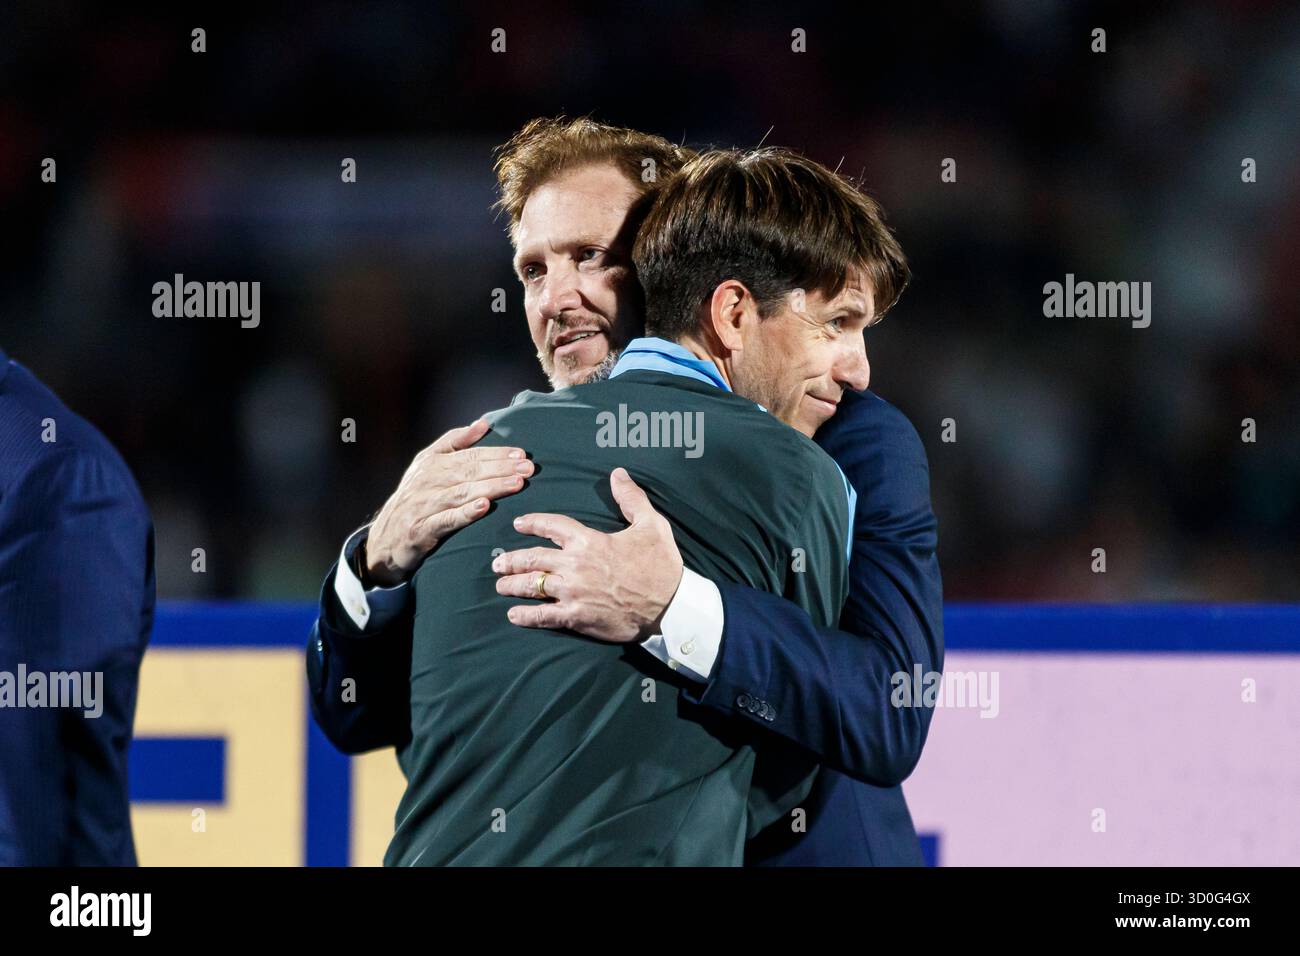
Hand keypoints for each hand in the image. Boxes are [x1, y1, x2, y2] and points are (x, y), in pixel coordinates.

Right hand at [365, 418, 532, 586]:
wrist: (384, 539)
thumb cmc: (415, 498)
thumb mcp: (428, 464)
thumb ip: (455, 442)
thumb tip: (482, 423)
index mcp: (432, 462)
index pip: (470, 455)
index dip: (496, 454)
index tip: (521, 454)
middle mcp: (428, 480)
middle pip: (469, 471)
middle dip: (500, 469)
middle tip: (528, 468)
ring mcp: (424, 505)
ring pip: (462, 493)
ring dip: (491, 487)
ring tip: (516, 484)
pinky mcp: (422, 529)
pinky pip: (447, 519)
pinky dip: (466, 513)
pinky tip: (484, 507)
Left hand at [492, 467, 683, 641]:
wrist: (670, 605)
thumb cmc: (661, 565)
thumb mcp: (652, 524)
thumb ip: (631, 498)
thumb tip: (618, 474)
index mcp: (589, 540)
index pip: (551, 526)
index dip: (532, 523)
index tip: (518, 523)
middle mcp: (575, 565)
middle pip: (532, 558)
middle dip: (511, 560)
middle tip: (498, 563)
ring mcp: (573, 592)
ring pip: (532, 585)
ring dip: (512, 585)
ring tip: (500, 585)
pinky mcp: (577, 616)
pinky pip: (543, 616)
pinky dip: (525, 616)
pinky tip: (513, 615)